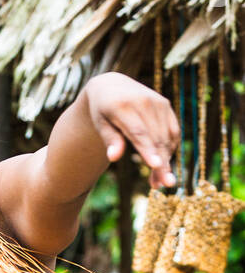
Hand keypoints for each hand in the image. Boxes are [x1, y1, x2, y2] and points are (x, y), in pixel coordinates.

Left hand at [84, 72, 179, 188]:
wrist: (112, 86)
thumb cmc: (102, 111)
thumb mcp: (100, 124)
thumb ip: (109, 140)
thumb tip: (113, 158)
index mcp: (123, 105)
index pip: (138, 132)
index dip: (148, 149)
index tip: (155, 166)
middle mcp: (144, 101)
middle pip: (155, 138)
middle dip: (161, 163)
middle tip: (164, 185)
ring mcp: (157, 102)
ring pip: (166, 137)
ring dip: (166, 161)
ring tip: (160, 183)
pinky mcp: (165, 105)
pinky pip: (172, 131)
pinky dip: (170, 149)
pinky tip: (163, 165)